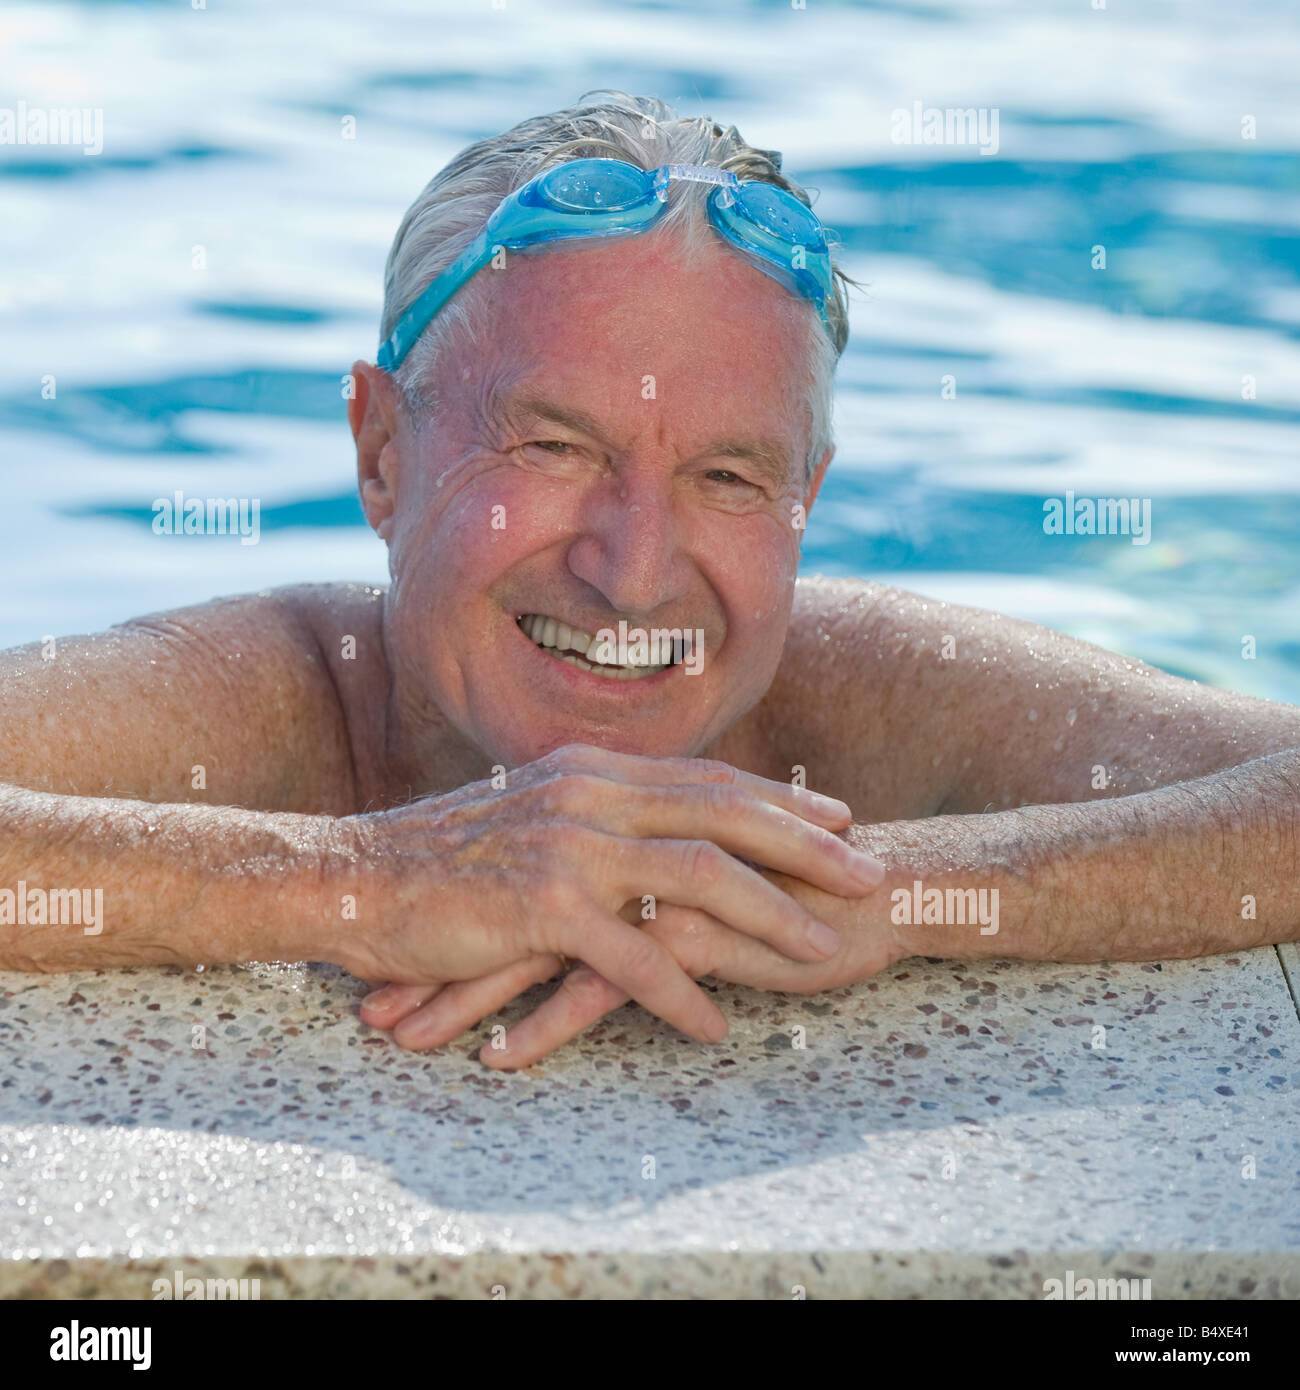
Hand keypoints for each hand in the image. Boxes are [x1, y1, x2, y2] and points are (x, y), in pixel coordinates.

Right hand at [352, 747, 887, 1055]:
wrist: (351, 877)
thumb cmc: (441, 855)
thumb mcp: (529, 813)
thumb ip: (594, 814)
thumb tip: (650, 834)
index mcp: (592, 770)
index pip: (708, 778)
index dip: (779, 801)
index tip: (839, 819)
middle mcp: (590, 794)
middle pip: (723, 813)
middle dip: (806, 845)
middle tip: (868, 874)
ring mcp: (568, 844)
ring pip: (696, 875)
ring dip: (768, 915)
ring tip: (822, 951)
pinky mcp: (542, 905)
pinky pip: (634, 955)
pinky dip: (682, 992)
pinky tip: (713, 1025)